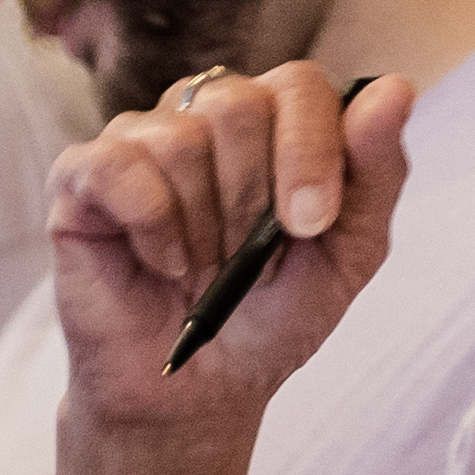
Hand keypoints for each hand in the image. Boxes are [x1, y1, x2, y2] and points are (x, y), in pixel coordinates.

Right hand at [45, 63, 413, 455]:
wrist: (198, 389)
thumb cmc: (271, 314)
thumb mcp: (348, 255)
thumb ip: (375, 172)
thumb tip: (394, 88)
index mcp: (274, 119)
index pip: (299, 84)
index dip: (309, 150)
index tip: (311, 225)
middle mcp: (203, 113)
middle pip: (237, 106)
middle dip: (252, 200)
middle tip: (242, 258)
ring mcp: (139, 138)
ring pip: (179, 139)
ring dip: (202, 227)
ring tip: (200, 268)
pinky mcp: (80, 176)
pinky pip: (117, 166)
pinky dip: (151, 225)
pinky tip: (161, 262)